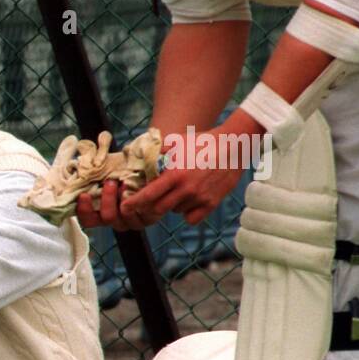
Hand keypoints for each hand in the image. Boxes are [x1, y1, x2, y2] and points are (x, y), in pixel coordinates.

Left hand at [120, 125, 243, 225]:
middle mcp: (186, 189)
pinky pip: (191, 218)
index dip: (134, 203)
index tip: (124, 207)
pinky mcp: (212, 203)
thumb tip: (139, 153)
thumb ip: (157, 150)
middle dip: (149, 207)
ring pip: (175, 212)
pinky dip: (187, 213)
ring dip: (170, 207)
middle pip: (158, 209)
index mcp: (175, 174)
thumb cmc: (203, 141)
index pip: (148, 195)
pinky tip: (189, 202)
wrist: (233, 145)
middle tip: (146, 203)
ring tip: (175, 193)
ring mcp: (200, 198)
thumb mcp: (177, 141)